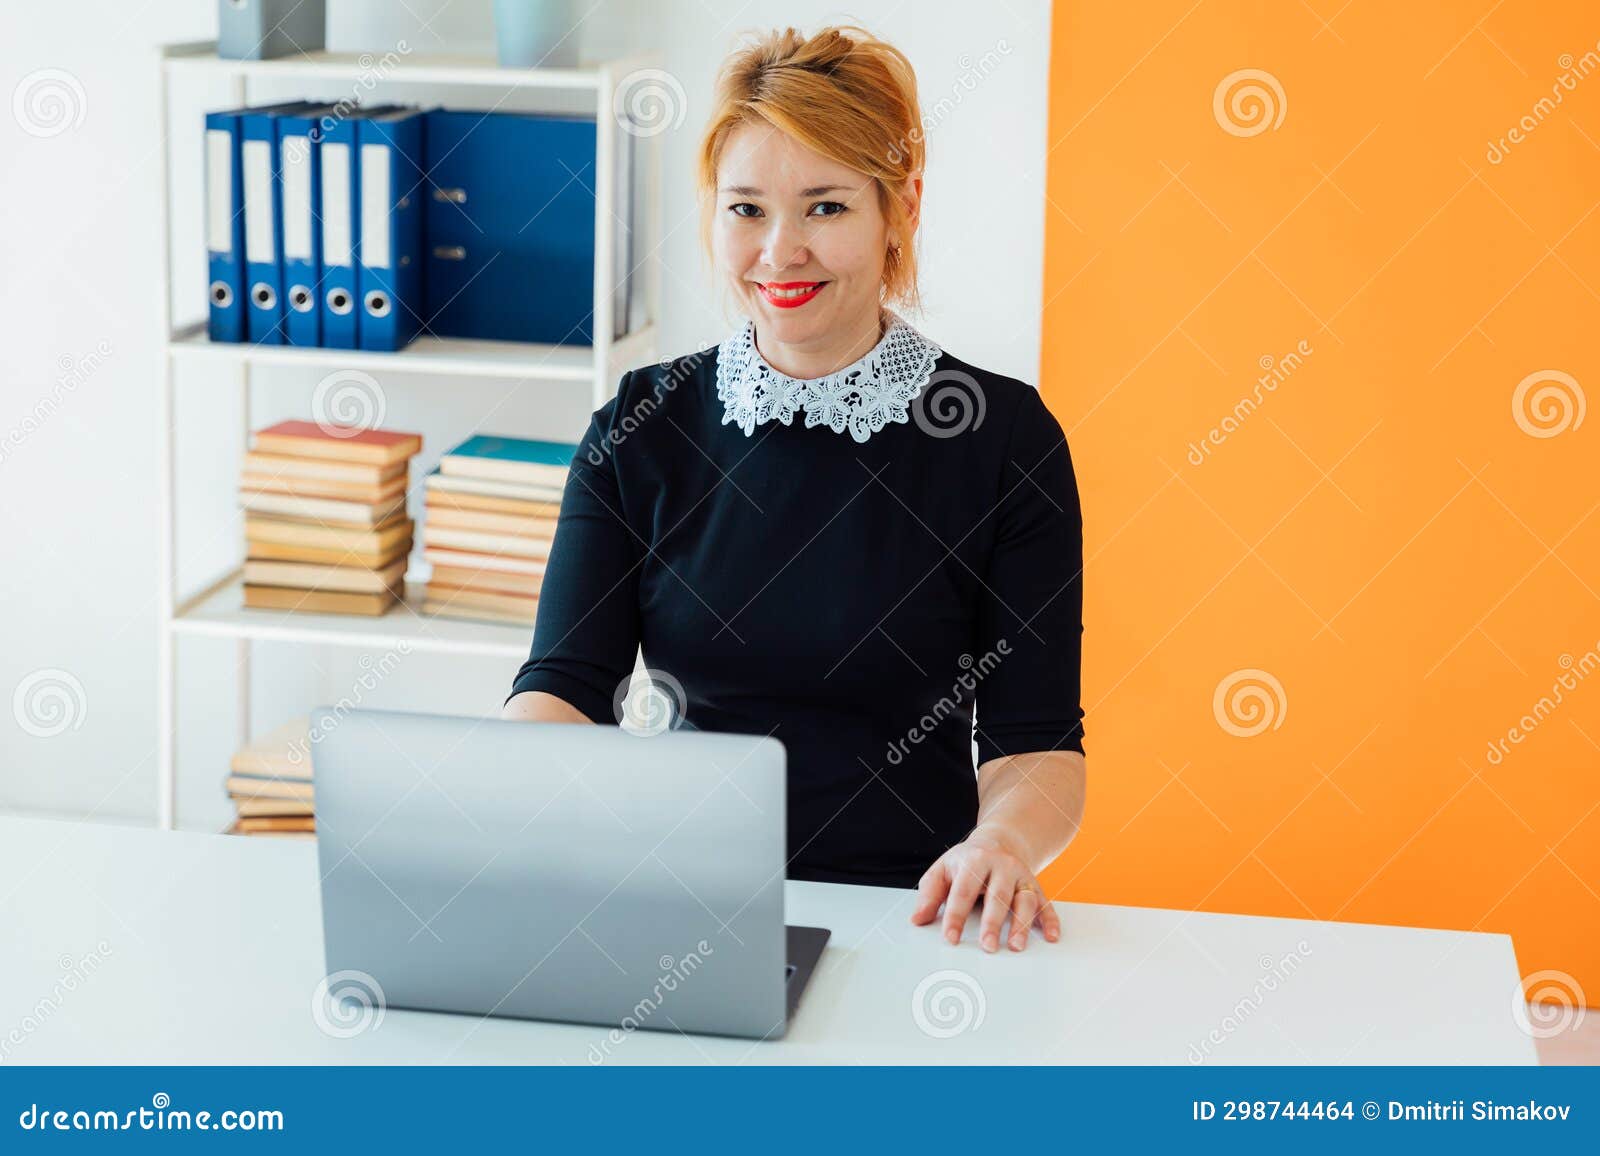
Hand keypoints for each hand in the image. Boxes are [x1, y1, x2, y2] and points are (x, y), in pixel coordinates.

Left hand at [909, 828, 1061, 951]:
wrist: (998, 842)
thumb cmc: (967, 862)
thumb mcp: (943, 870)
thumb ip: (929, 894)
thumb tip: (917, 919)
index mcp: (974, 861)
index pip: (963, 890)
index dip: (956, 915)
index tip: (951, 938)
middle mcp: (1001, 866)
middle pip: (997, 896)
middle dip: (992, 923)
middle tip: (987, 947)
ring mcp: (1021, 876)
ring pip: (1024, 900)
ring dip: (1022, 924)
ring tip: (1016, 946)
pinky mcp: (1036, 887)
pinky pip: (1046, 904)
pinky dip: (1050, 920)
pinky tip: (1050, 936)